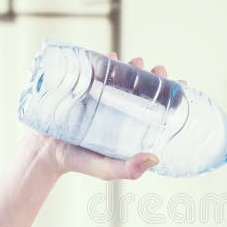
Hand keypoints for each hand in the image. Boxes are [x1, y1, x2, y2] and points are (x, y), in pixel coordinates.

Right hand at [30, 54, 186, 180]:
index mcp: (131, 126)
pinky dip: (106, 61)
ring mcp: (102, 97)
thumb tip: (156, 158)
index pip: (156, 107)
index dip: (170, 95)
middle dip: (154, 76)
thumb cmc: (80, 162)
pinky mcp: (84, 88)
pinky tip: (113, 57)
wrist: (45, 152)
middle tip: (158, 71)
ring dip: (133, 66)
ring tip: (138, 62)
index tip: (182, 85)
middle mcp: (120, 109)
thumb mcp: (107, 170)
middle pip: (143, 87)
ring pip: (123, 76)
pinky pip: (97, 70)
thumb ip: (129, 169)